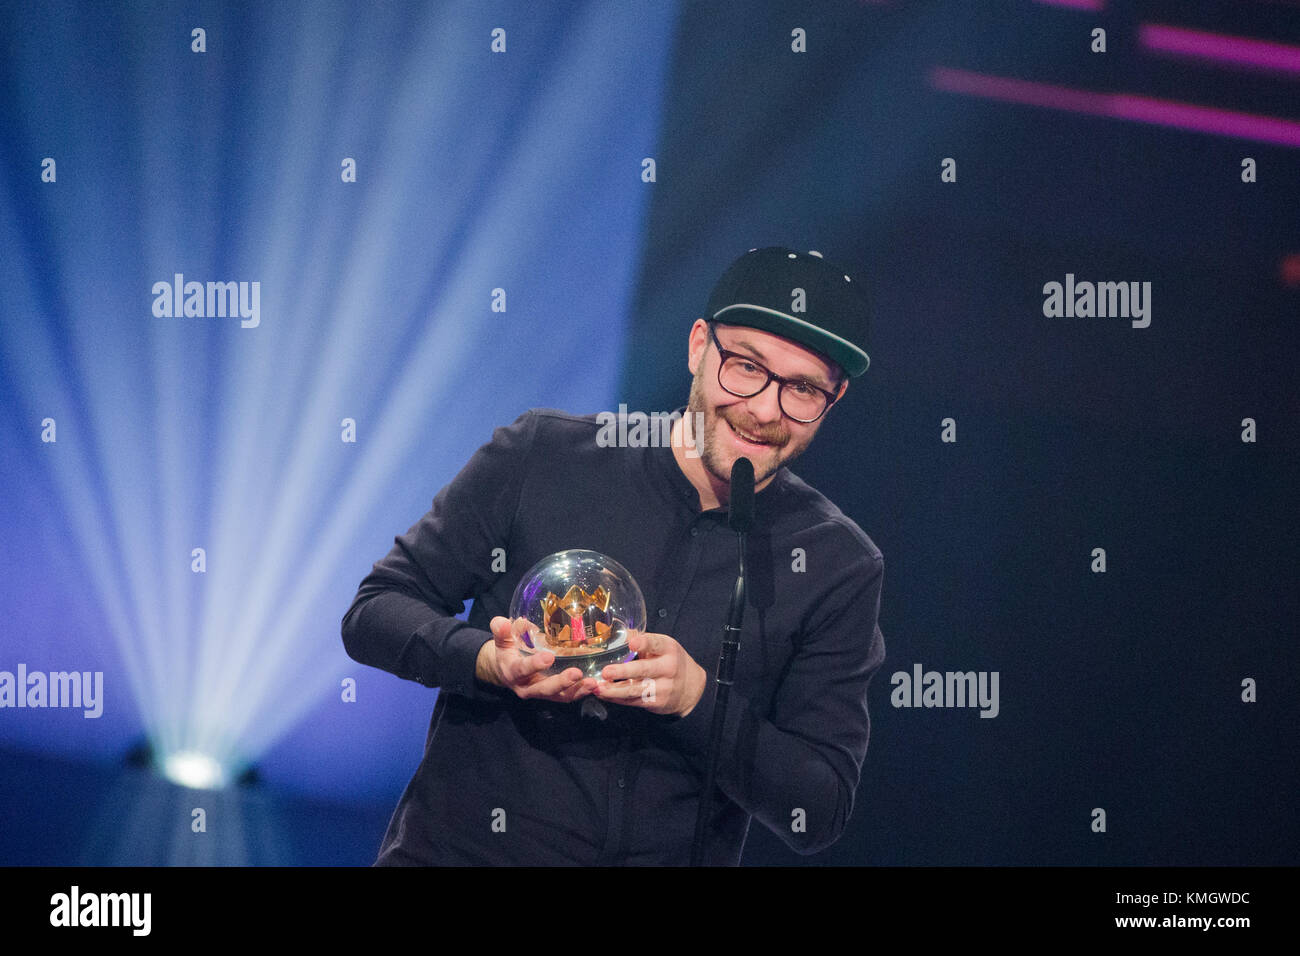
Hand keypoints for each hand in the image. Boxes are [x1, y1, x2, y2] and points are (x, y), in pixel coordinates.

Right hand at [478, 616, 596, 703]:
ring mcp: (542, 693)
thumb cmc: (507, 651)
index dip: (535, 665)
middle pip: (544, 689)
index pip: (523, 670)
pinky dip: (582, 692)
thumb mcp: (501, 640)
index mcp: (513, 672)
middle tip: (576, 673)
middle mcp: (527, 687)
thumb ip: (501, 631)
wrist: (507, 670)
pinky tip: (595, 684)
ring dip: (576, 690)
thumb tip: (502, 622)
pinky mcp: (554, 694)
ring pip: (559, 696)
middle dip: (561, 683)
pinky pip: (568, 696)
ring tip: (592, 683)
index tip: (549, 657)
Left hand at [593, 631, 707, 716]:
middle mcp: (668, 668)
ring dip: (614, 690)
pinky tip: (604, 694)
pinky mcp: (656, 702)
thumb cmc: (670, 661)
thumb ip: (642, 640)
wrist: (691, 688)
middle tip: (606, 672)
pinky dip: (616, 698)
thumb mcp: (662, 647)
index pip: (656, 644)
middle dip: (624, 671)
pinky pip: (633, 701)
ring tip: (598, 688)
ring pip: (636, 689)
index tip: (632, 643)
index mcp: (668, 649)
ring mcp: (663, 687)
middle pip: (644, 669)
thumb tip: (614, 631)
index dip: (644, 643)